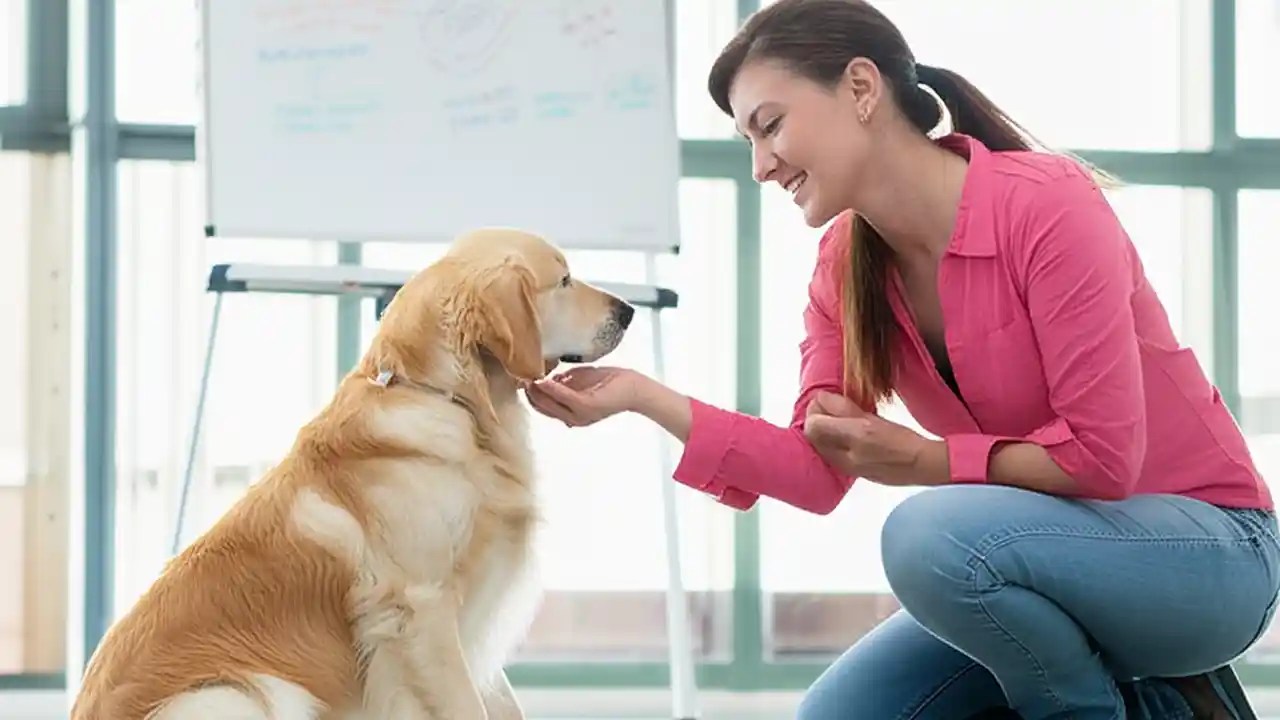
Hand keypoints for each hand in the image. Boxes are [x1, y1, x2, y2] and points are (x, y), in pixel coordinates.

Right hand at [522, 366, 644, 427]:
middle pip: (543, 407)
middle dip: (530, 393)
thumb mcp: (582, 381)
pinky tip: (543, 379)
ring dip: (537, 390)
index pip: (544, 408)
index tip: (522, 380)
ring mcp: (580, 414)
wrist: (634, 388)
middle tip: (520, 377)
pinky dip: (551, 388)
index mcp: (572, 415)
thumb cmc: (611, 383)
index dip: (531, 395)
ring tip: (528, 377)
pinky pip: (563, 396)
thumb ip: (564, 382)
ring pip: (549, 403)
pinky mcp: (586, 405)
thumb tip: (547, 378)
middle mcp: (574, 419)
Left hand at [803, 391, 931, 483]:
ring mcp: (848, 468)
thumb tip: (822, 399)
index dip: (816, 408)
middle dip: (815, 418)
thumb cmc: (903, 440)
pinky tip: (843, 434)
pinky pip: (830, 454)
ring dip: (822, 430)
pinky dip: (831, 441)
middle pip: (813, 436)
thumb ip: (845, 410)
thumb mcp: (873, 419)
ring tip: (834, 419)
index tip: (824, 398)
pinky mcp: (853, 473)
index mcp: (855, 439)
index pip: (814, 425)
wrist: (921, 466)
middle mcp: (847, 457)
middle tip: (825, 407)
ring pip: (820, 445)